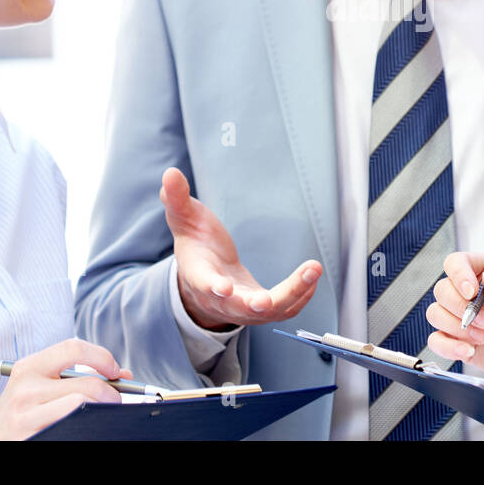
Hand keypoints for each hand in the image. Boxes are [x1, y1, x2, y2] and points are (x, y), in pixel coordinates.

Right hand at [0, 338, 128, 439]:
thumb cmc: (21, 409)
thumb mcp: (38, 384)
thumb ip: (76, 375)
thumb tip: (124, 376)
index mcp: (28, 367)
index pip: (74, 348)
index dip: (102, 357)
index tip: (115, 371)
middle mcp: (25, 388)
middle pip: (87, 384)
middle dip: (112, 393)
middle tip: (117, 400)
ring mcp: (26, 415)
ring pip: (82, 405)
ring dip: (101, 410)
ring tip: (102, 413)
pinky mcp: (31, 436)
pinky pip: (73, 426)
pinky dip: (87, 425)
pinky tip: (86, 426)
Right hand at [162, 167, 321, 330]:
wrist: (204, 278)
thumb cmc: (196, 244)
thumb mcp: (185, 218)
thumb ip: (177, 199)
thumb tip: (170, 173)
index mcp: (199, 275)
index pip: (204, 283)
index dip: (213, 286)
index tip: (224, 287)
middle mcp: (222, 298)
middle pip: (240, 307)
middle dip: (258, 304)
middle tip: (269, 299)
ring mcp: (243, 307)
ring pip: (269, 311)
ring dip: (293, 293)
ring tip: (313, 269)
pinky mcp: (262, 308)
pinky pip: (285, 309)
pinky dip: (301, 296)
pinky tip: (313, 276)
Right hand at [426, 251, 483, 410]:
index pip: (457, 263)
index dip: (459, 275)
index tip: (472, 292)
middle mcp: (470, 294)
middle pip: (442, 290)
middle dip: (461, 308)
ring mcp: (462, 318)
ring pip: (436, 314)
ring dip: (457, 328)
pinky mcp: (459, 341)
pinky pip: (436, 341)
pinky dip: (448, 348)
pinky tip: (470, 351)